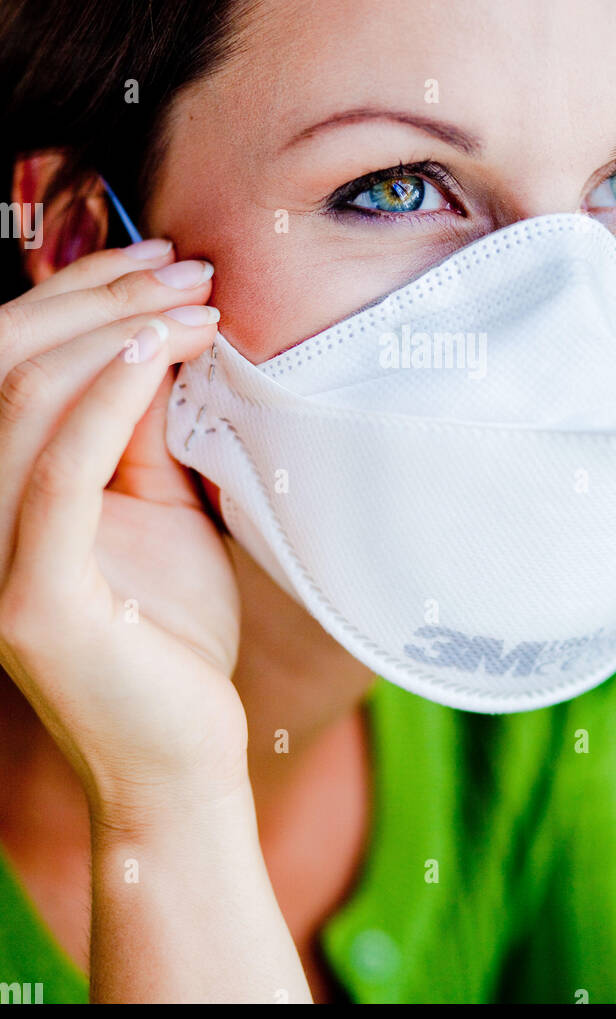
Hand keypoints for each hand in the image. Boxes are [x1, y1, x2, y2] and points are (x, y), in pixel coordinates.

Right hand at [0, 240, 245, 826]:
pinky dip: (105, 398)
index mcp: (0, 492)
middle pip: (8, 365)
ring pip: (24, 402)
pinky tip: (155, 353)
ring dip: (115, 334)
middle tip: (189, 268)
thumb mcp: (161, 511)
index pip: (11, 364)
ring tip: (194, 305)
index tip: (162, 259)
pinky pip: (58, 473)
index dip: (78, 295)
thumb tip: (159, 333)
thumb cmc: (175, 639)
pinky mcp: (34, 599)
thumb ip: (144, 432)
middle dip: (101, 299)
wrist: (182, 759)